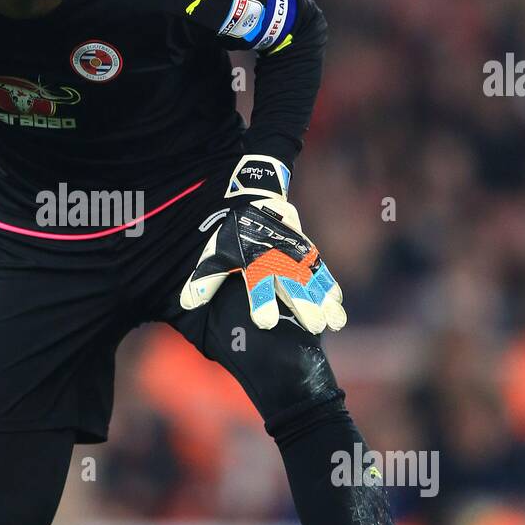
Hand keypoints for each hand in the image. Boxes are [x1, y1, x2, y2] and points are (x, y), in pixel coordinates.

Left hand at [179, 153, 346, 333]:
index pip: (257, 284)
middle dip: (303, 305)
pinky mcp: (305, 250)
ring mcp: (294, 253)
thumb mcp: (214, 252)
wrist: (253, 198)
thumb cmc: (232, 232)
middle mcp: (276, 257)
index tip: (267, 323)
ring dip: (324, 300)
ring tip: (334, 322)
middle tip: (313, 326)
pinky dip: (330, 285)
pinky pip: (321, 268)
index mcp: (253, 260)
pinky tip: (338, 304)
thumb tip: (187, 303)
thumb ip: (204, 279)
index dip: (261, 302)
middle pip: (292, 283)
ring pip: (312, 279)